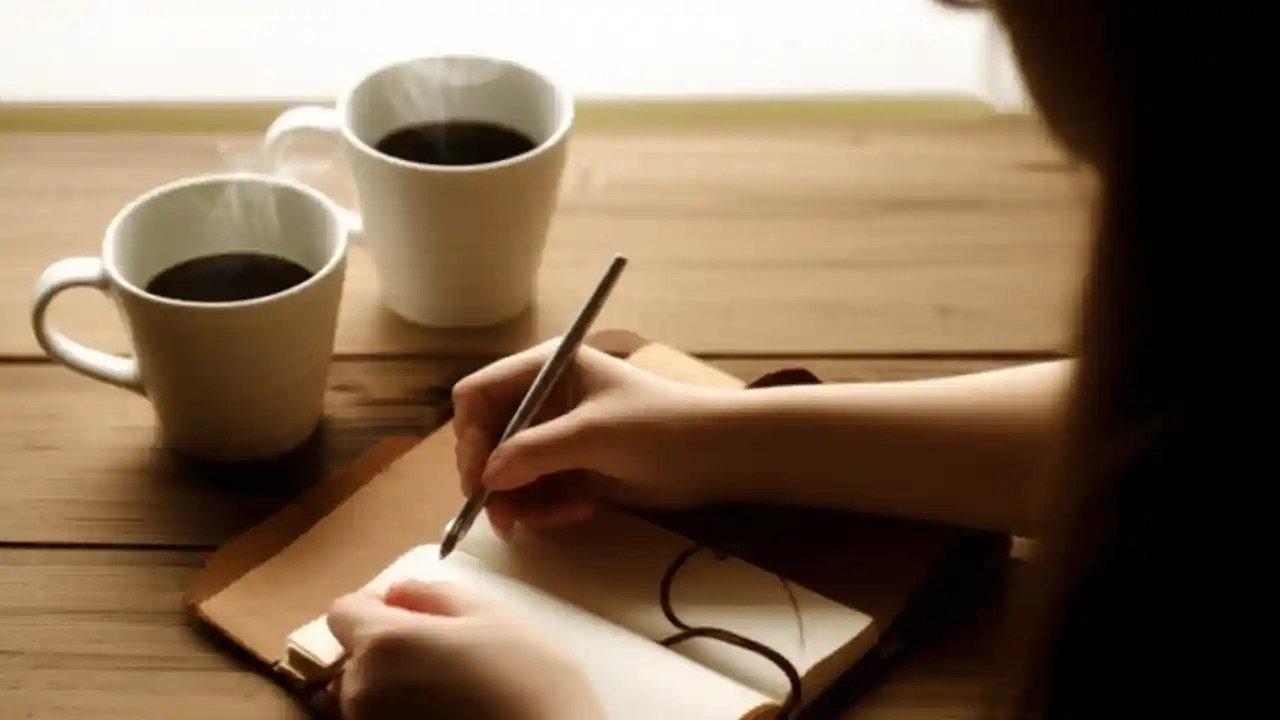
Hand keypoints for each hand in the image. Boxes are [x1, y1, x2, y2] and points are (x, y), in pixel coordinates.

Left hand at [327, 579, 601, 719]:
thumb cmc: (529, 681)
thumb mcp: (493, 618)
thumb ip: (434, 597)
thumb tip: (399, 593)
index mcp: (383, 643)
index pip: (343, 611)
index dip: (376, 606)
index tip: (413, 614)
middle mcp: (362, 691)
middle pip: (357, 657)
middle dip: (389, 649)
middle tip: (446, 656)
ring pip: (369, 695)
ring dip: (397, 687)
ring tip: (453, 692)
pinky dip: (406, 715)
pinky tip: (451, 716)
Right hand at [452, 339, 731, 535]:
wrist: (717, 456)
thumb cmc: (660, 426)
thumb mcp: (594, 434)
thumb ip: (535, 452)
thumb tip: (485, 477)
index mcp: (545, 369)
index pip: (478, 394)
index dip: (469, 435)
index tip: (479, 476)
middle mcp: (543, 400)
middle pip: (486, 440)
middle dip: (493, 480)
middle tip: (504, 516)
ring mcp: (556, 438)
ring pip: (508, 476)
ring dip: (522, 502)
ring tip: (559, 517)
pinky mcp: (571, 471)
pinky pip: (535, 494)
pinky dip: (547, 510)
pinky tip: (581, 512)